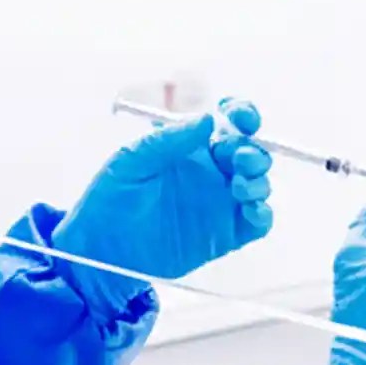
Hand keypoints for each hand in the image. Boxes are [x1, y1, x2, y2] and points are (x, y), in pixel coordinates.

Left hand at [52, 98, 273, 279]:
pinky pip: (257, 222)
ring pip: (258, 184)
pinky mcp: (225, 235)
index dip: (242, 115)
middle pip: (249, 151)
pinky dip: (263, 214)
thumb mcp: (132, 160)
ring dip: (259, 180)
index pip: (228, 122)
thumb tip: (208, 119)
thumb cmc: (111, 198)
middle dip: (253, 150)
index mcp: (191, 146)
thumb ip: (168, 139)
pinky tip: (252, 211)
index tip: (243, 118)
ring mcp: (220, 203)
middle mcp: (212, 171)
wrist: (102, 249)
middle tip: (239, 160)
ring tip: (239, 187)